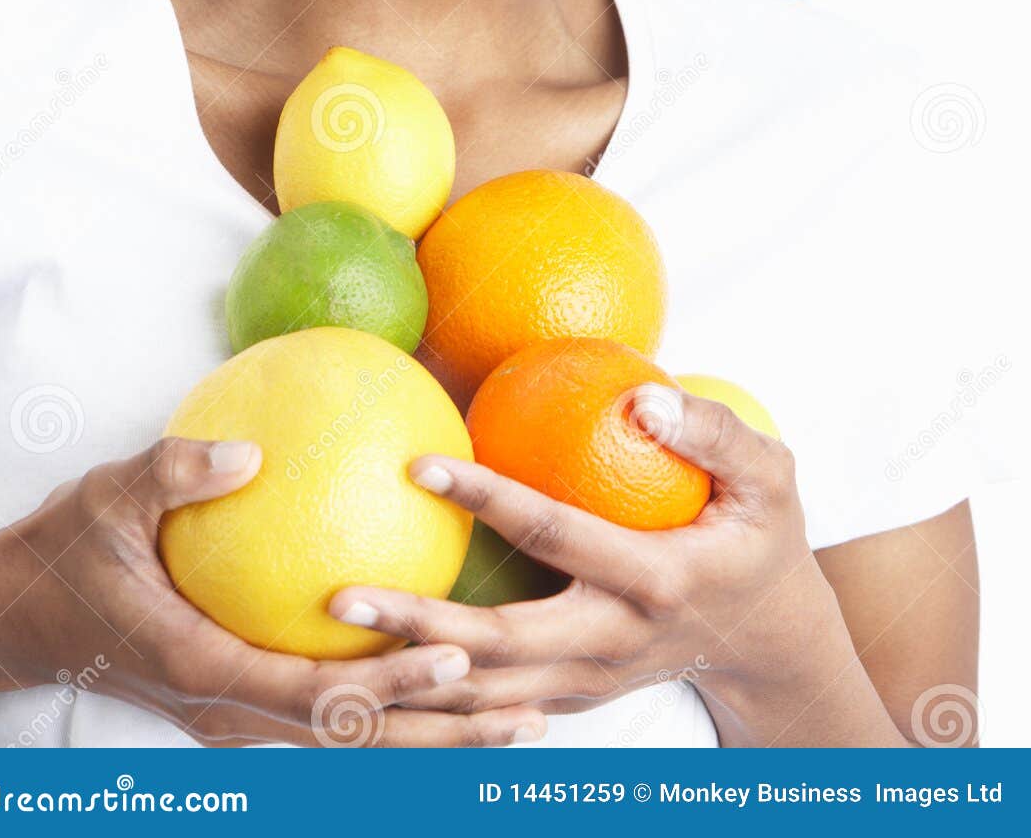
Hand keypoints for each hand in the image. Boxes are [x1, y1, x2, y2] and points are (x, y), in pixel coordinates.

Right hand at [0, 437, 546, 746]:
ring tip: (516, 722)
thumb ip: (173, 475)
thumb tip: (245, 452)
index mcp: (204, 670)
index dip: (386, 686)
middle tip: (526, 716)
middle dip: (440, 737)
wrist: (29, 615)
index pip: (311, 696)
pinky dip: (393, 712)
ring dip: (431, 739)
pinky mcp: (246, 705)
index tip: (456, 660)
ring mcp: (239, 718)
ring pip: (350, 743)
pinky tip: (448, 682)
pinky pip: (329, 718)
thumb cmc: (71, 551)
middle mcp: (230, 713)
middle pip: (353, 742)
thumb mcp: (107, 497)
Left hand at [328, 385, 848, 729]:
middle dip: (417, 624)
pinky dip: (435, 702)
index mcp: (656, 582)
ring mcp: (591, 682)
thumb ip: (714, 433)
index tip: (419, 463)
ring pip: (486, 694)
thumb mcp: (769, 476)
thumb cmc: (761, 537)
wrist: (771, 640)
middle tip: (341, 593)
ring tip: (336, 642)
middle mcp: (615, 644)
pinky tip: (374, 676)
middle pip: (500, 644)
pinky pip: (493, 708)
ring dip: (409, 676)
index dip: (487, 498)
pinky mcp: (572, 698)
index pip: (556, 535)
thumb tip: (640, 399)